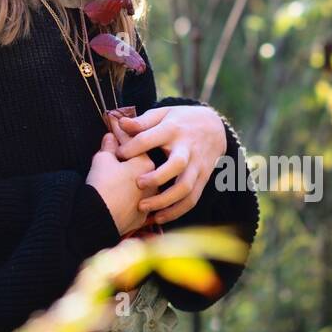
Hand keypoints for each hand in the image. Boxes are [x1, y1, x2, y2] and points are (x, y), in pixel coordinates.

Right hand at [86, 133, 157, 236]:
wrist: (99, 218)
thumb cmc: (103, 184)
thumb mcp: (102, 159)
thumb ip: (109, 147)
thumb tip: (110, 138)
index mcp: (146, 163)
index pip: (133, 144)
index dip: (121, 134)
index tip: (115, 125)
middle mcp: (154, 182)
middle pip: (139, 166)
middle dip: (128, 159)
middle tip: (116, 151)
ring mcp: (149, 202)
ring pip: (141, 186)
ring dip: (131, 180)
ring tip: (117, 175)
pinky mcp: (142, 218)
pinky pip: (136, 203)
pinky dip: (129, 197)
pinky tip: (120, 194)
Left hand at [112, 104, 227, 224]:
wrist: (214, 126)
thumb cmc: (180, 120)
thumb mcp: (162, 114)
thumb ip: (142, 121)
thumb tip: (120, 124)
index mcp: (172, 130)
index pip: (150, 139)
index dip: (132, 148)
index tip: (118, 155)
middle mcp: (187, 149)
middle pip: (176, 165)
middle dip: (156, 177)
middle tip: (137, 184)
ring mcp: (197, 165)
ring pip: (185, 187)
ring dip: (165, 201)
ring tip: (143, 208)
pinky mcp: (203, 179)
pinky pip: (192, 199)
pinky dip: (176, 211)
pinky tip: (159, 218)